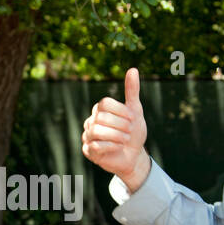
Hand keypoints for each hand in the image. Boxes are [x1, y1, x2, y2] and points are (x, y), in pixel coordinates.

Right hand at [81, 67, 150, 192]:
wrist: (134, 155)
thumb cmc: (133, 132)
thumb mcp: (135, 110)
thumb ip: (132, 91)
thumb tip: (133, 69)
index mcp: (100, 109)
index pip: (105, 103)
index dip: (121, 111)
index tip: (133, 119)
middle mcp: (91, 121)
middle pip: (101, 117)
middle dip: (121, 125)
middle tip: (130, 130)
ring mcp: (88, 136)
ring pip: (96, 131)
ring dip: (116, 135)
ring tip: (125, 139)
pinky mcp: (88, 151)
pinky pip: (95, 146)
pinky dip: (111, 146)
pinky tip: (118, 147)